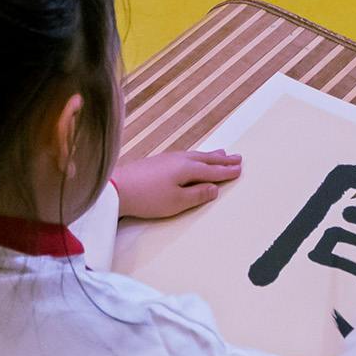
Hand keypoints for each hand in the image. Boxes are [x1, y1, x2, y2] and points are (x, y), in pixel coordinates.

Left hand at [111, 148, 240, 218]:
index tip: (239, 169)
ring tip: (222, 153)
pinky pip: (186, 155)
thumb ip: (198, 195)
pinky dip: (197, 156)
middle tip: (237, 158)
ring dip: (211, 155)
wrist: (116, 187)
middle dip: (223, 159)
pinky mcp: (158, 161)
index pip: (213, 170)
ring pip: (196, 155)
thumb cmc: (147, 197)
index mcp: (188, 169)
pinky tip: (193, 158)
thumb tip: (214, 188)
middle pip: (207, 159)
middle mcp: (180, 159)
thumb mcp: (177, 202)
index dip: (227, 171)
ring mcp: (168, 158)